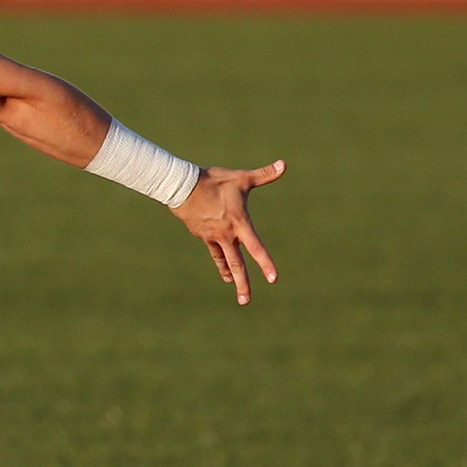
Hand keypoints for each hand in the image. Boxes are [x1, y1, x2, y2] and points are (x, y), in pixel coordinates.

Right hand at [171, 160, 285, 305]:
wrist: (182, 186)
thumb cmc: (214, 181)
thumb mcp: (241, 178)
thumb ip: (265, 174)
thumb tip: (284, 164)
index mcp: (239, 223)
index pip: (256, 247)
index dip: (265, 263)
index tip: (273, 279)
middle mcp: (227, 234)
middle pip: (237, 264)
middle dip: (243, 284)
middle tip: (245, 301)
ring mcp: (213, 237)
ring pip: (224, 261)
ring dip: (230, 276)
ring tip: (235, 287)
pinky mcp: (203, 235)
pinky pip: (213, 250)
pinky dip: (220, 260)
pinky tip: (224, 269)